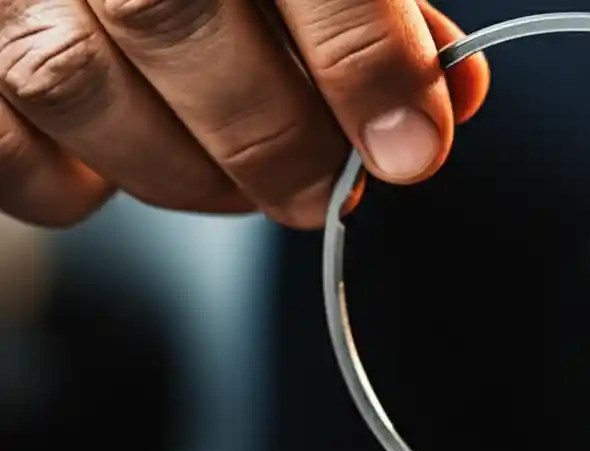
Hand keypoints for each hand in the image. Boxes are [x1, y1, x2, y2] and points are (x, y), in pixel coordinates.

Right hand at [0, 0, 487, 227]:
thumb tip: (447, 92)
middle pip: (169, 16)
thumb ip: (367, 8)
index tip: (411, 147)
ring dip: (183, 171)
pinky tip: (123, 165)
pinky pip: (5, 145)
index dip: (359, 55)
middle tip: (324, 194)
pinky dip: (75, 187)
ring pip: (75, 82)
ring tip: (237, 185)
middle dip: (273, 137)